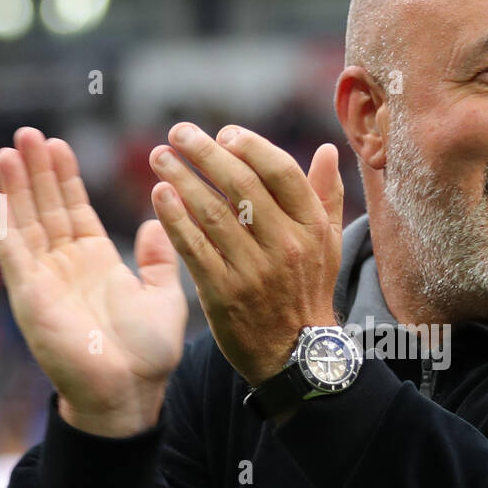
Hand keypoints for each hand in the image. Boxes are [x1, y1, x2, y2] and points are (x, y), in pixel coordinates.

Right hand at [0, 127, 186, 436]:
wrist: (131, 394)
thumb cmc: (148, 354)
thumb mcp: (164, 296)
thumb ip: (158, 260)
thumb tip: (154, 223)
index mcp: (95, 262)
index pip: (74, 209)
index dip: (65, 177)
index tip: (58, 144)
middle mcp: (65, 267)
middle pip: (44, 208)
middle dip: (36, 171)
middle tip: (27, 132)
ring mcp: (45, 281)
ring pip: (24, 225)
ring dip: (15, 189)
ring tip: (9, 150)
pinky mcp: (31, 299)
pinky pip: (13, 257)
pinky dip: (1, 228)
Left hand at [148, 123, 343, 386]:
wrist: (295, 354)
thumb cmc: (307, 291)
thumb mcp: (327, 244)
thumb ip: (325, 195)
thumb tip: (326, 149)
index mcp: (311, 228)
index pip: (281, 172)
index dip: (251, 146)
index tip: (225, 133)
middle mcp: (285, 246)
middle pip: (242, 185)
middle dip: (206, 153)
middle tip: (180, 133)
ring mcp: (253, 271)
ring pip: (212, 212)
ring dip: (182, 178)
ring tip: (160, 157)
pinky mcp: (223, 294)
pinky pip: (194, 247)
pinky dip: (174, 218)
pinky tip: (159, 195)